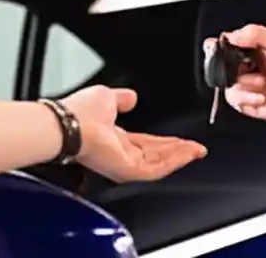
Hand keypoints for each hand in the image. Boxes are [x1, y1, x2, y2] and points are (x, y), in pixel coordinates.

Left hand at [61, 85, 206, 182]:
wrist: (69, 124)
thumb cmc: (80, 111)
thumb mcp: (107, 97)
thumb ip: (122, 99)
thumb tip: (132, 96)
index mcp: (115, 139)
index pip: (146, 143)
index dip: (166, 141)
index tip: (181, 139)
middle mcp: (120, 154)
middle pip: (156, 155)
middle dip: (178, 151)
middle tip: (197, 147)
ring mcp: (124, 164)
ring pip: (159, 164)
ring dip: (180, 156)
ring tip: (197, 150)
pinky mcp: (127, 169)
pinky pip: (156, 168)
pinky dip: (174, 160)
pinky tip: (186, 151)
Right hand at [212, 24, 265, 121]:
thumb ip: (256, 34)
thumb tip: (233, 35)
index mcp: (250, 46)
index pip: (224, 43)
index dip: (216, 45)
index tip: (216, 47)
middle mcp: (244, 65)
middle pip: (219, 64)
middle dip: (230, 68)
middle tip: (247, 67)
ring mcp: (245, 83)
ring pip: (226, 83)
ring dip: (245, 84)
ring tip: (263, 82)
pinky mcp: (247, 101)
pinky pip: (234, 99)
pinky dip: (247, 98)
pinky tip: (261, 96)